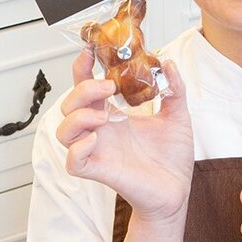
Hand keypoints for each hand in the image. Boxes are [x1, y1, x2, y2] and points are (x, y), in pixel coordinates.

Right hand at [56, 48, 192, 225]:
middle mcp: (100, 130)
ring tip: (104, 115)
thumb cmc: (172, 157)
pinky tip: (95, 140)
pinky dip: (78, 149)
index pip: (85, 86)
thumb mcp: (178, 115)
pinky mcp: (100, 171)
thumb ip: (174, 88)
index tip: (90, 51)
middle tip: (108, 87)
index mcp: (113, 113)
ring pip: (63, 132)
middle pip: (69, 105)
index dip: (82, 67)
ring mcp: (97, 151)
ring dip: (78, 117)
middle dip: (83, 90)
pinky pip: (73, 161)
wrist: (177, 191)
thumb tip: (168, 63)